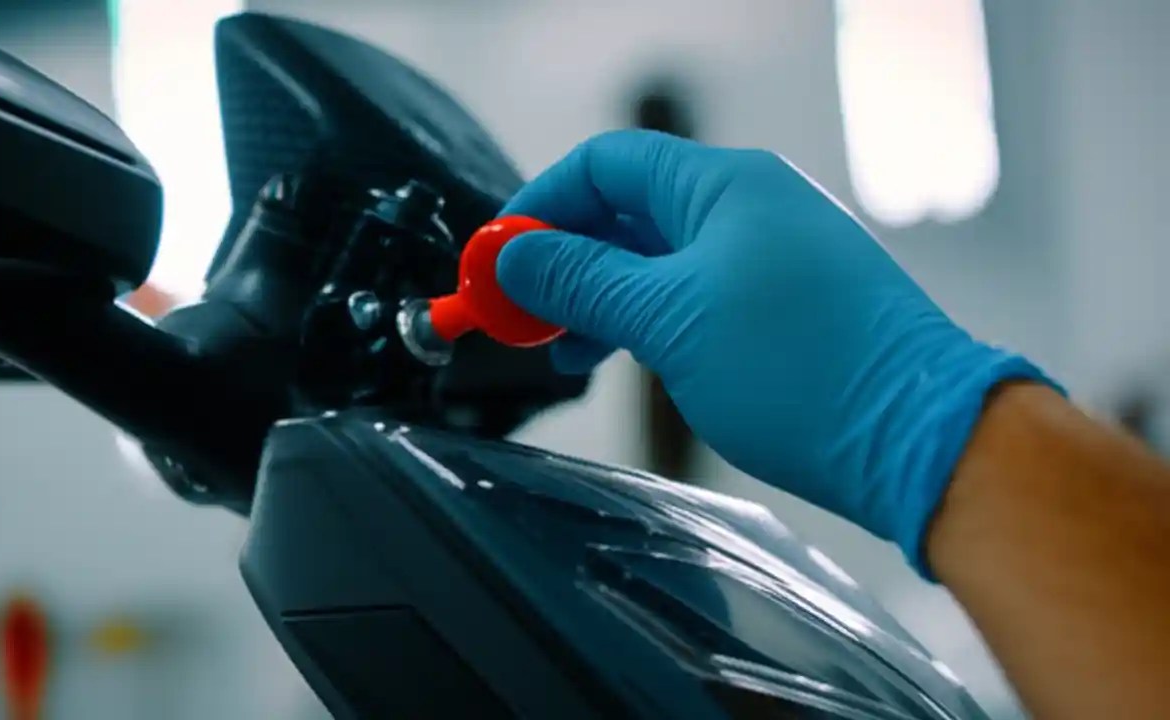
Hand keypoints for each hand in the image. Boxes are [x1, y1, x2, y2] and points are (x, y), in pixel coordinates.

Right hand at [496, 129, 1055, 571]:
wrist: (917, 436)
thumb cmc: (807, 368)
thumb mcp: (669, 319)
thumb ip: (584, 281)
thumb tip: (517, 256)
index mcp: (723, 185)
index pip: (604, 165)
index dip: (540, 208)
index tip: (497, 259)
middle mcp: (748, 207)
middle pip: (626, 212)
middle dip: (563, 262)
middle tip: (520, 316)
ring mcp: (768, 256)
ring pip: (656, 260)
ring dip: (600, 300)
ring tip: (565, 352)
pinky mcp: (782, 305)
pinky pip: (691, 294)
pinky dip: (645, 321)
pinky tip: (624, 359)